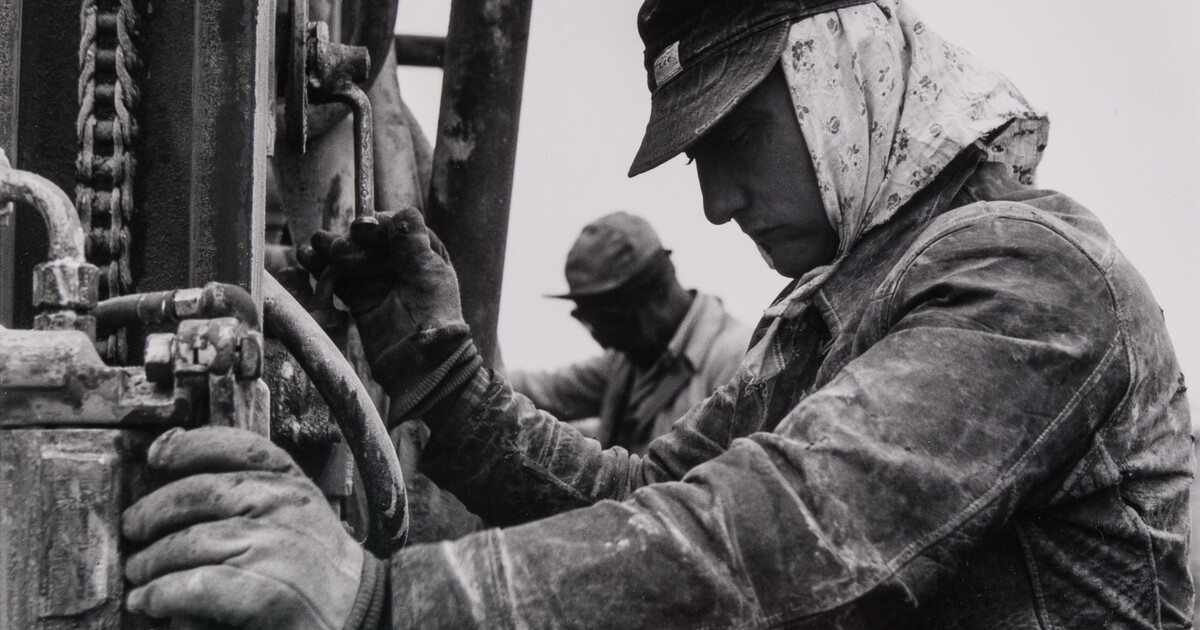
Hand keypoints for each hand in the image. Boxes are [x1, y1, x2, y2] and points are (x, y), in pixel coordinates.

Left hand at [123, 427, 375, 628]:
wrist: (358, 617)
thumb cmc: (320, 573)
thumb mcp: (299, 516)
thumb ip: (257, 494)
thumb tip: (181, 464)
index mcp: (293, 485)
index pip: (236, 447)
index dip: (189, 446)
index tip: (157, 455)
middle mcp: (284, 507)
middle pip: (198, 493)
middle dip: (154, 512)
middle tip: (134, 529)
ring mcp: (274, 548)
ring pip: (188, 542)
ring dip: (151, 562)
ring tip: (139, 574)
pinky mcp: (262, 592)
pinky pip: (191, 585)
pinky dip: (160, 594)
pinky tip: (148, 601)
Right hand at [298, 208, 481, 414]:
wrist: (423, 364)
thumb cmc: (434, 319)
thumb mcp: (428, 276)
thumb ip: (412, 244)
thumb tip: (405, 211)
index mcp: (423, 252)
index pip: (394, 227)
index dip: (375, 227)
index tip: (361, 232)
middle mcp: (400, 263)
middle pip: (367, 241)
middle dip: (348, 242)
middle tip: (335, 251)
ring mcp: (379, 281)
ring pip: (349, 258)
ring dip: (328, 252)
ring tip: (312, 249)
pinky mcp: (362, 300)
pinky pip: (339, 280)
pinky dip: (322, 271)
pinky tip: (307, 262)